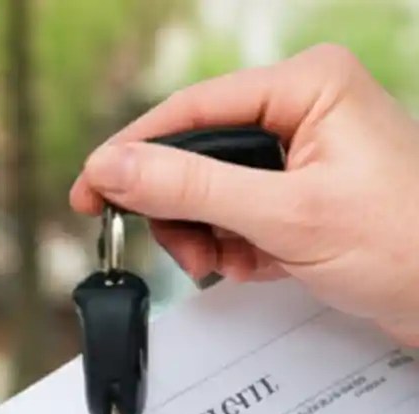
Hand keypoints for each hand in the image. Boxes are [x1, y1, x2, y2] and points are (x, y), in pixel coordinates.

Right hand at [70, 43, 418, 344]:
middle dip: (181, 209)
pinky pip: (235, 212)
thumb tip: (111, 167)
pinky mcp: (303, 193)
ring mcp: (304, 152)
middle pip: (195, 152)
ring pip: (209, 188)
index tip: (89, 191)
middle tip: (183, 248)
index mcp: (308, 85)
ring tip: (227, 263)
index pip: (191, 110)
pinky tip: (253, 266)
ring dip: (205, 234)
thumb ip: (190, 188)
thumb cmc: (411, 247)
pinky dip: (231, 247)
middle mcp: (304, 109)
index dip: (132, 153)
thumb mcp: (284, 216)